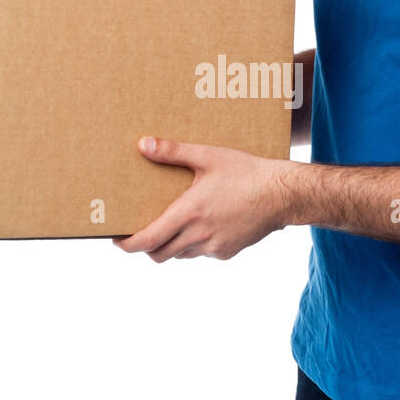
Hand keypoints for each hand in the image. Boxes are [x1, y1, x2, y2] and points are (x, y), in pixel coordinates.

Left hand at [111, 136, 295, 261]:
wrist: (283, 194)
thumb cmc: (246, 172)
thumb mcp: (208, 156)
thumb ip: (173, 151)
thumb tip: (143, 144)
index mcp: (188, 213)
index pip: (147, 240)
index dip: (127, 245)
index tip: (117, 240)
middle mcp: (198, 236)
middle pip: (159, 254)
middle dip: (146, 247)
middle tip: (141, 232)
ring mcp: (214, 247)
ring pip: (181, 254)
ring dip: (171, 245)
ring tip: (173, 225)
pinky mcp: (227, 251)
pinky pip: (203, 253)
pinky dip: (195, 243)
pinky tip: (204, 224)